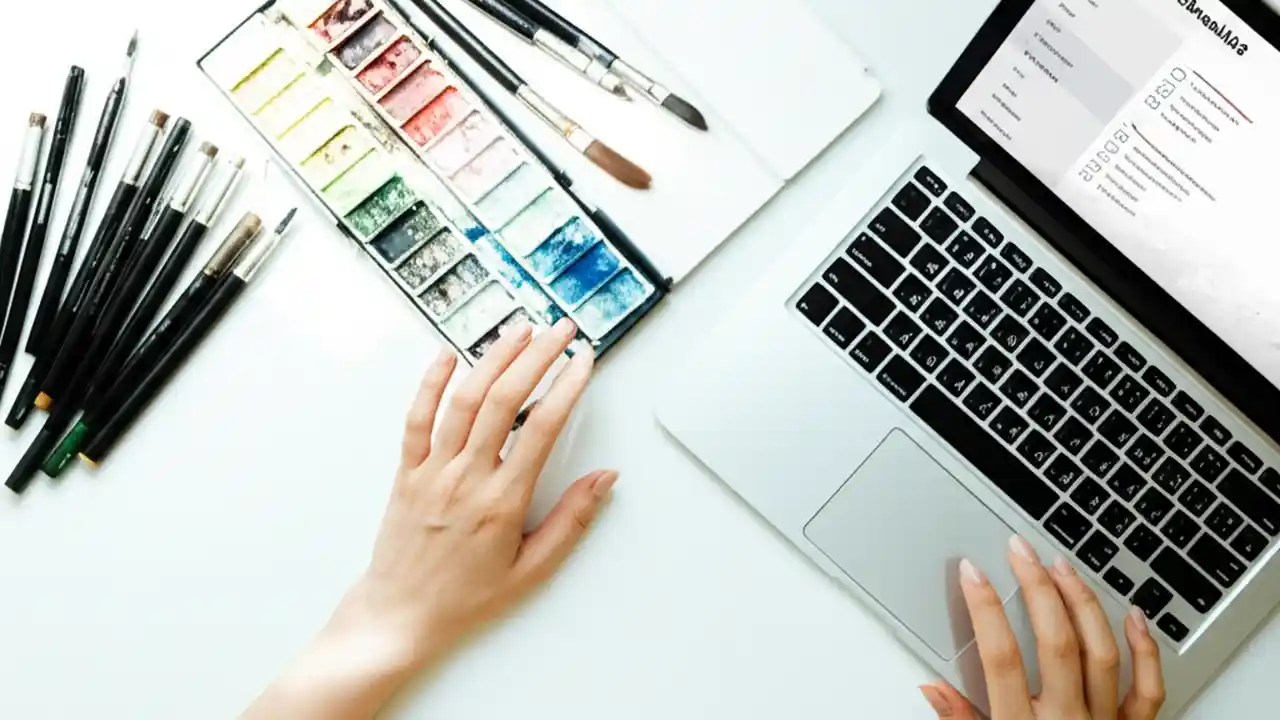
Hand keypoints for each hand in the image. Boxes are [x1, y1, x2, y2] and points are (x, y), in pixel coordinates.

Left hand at [245, 319, 616, 718]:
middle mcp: (466, 478)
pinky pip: (416, 417)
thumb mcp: (532, 570)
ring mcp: (431, 471)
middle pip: (503, 400)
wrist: (399, 617)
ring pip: (463, 399)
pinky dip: (430, 382)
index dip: (567, 386)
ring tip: (519, 330)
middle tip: (561, 329)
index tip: (584, 360)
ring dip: (493, 358)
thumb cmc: (466, 599)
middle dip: (536, 356)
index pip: (541, 428)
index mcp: (502, 502)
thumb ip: (571, 521)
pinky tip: (447, 355)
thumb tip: (606, 478)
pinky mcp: (405, 471)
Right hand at [919, 536, 1164, 719]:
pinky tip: (1132, 614)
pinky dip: (1144, 647)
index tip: (971, 572)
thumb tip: (931, 689)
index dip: (984, 607)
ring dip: (1082, 602)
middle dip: (1036, 587)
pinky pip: (1148, 687)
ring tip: (1062, 566)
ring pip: (1101, 652)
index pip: (1000, 656)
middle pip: (1054, 641)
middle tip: (1020, 549)